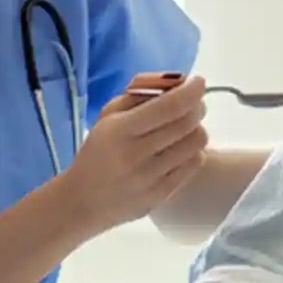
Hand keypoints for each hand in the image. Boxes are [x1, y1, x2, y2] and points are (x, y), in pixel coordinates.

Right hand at [56, 76, 208, 235]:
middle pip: (186, 123)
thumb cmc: (97, 151)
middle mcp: (137, 154)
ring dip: (196, 129)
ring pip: (195, 144)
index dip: (190, 91)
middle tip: (195, 103)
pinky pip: (193, 165)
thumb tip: (176, 83)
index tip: (199, 81)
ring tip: (186, 128)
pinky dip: (194, 151)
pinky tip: (182, 149)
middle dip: (197, 107)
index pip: (168, 106)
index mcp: (120, 130)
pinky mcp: (160, 195)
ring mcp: (150, 178)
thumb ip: (139, 94)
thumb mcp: (107, 115)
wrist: (83, 200)